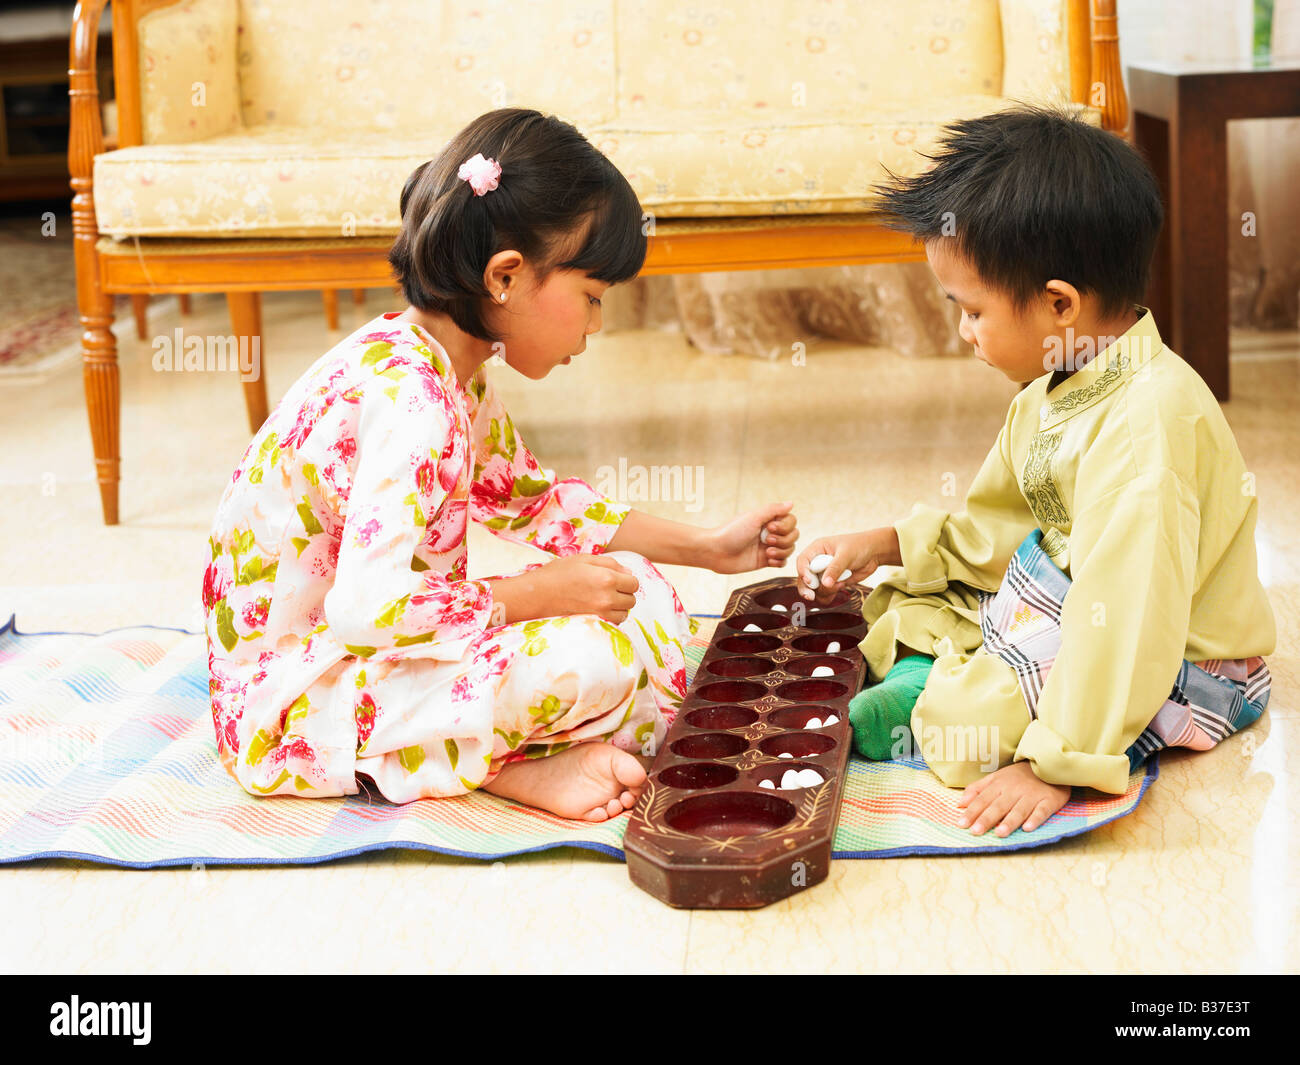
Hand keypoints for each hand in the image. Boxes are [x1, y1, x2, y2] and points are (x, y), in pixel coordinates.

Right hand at [490, 554, 638, 624]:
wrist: (536, 595)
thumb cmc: (558, 574)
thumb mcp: (584, 559)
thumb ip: (610, 564)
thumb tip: (629, 574)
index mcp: (606, 578)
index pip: (634, 583)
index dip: (627, 580)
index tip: (616, 578)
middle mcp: (606, 598)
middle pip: (631, 600)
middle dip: (624, 593)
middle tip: (608, 588)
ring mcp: (600, 613)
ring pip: (624, 614)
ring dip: (619, 607)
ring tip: (603, 598)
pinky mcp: (593, 623)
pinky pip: (613, 623)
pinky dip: (611, 616)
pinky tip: (598, 608)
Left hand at [708, 502, 796, 573]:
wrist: (716, 552)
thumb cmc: (731, 532)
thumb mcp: (753, 517)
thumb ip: (774, 509)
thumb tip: (791, 503)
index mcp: (767, 520)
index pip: (791, 520)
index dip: (785, 525)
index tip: (769, 527)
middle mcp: (769, 532)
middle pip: (793, 535)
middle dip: (783, 539)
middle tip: (765, 540)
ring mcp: (768, 547)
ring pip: (789, 549)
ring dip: (781, 551)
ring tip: (766, 552)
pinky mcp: (765, 561)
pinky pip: (782, 562)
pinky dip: (779, 561)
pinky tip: (768, 559)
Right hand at [794, 527, 897, 604]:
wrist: (874, 553)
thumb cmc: (859, 546)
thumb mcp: (846, 555)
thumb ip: (835, 569)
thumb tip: (825, 583)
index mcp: (816, 549)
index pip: (803, 562)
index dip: (803, 572)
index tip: (810, 582)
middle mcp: (817, 562)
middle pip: (804, 578)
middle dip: (807, 589)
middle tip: (811, 597)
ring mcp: (824, 574)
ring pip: (815, 589)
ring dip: (825, 591)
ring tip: (841, 583)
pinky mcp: (832, 583)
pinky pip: (824, 595)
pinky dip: (830, 596)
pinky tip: (841, 587)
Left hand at [956, 760, 1071, 836]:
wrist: (1049, 765)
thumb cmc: (1018, 776)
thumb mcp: (996, 778)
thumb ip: (977, 790)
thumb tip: (959, 804)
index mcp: (999, 784)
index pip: (983, 799)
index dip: (972, 811)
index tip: (961, 824)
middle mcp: (1014, 790)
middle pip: (998, 806)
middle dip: (986, 819)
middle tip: (975, 831)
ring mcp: (1032, 795)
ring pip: (1019, 810)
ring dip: (1009, 822)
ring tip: (999, 834)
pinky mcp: (1048, 801)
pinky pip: (1042, 811)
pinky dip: (1035, 819)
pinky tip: (1028, 828)